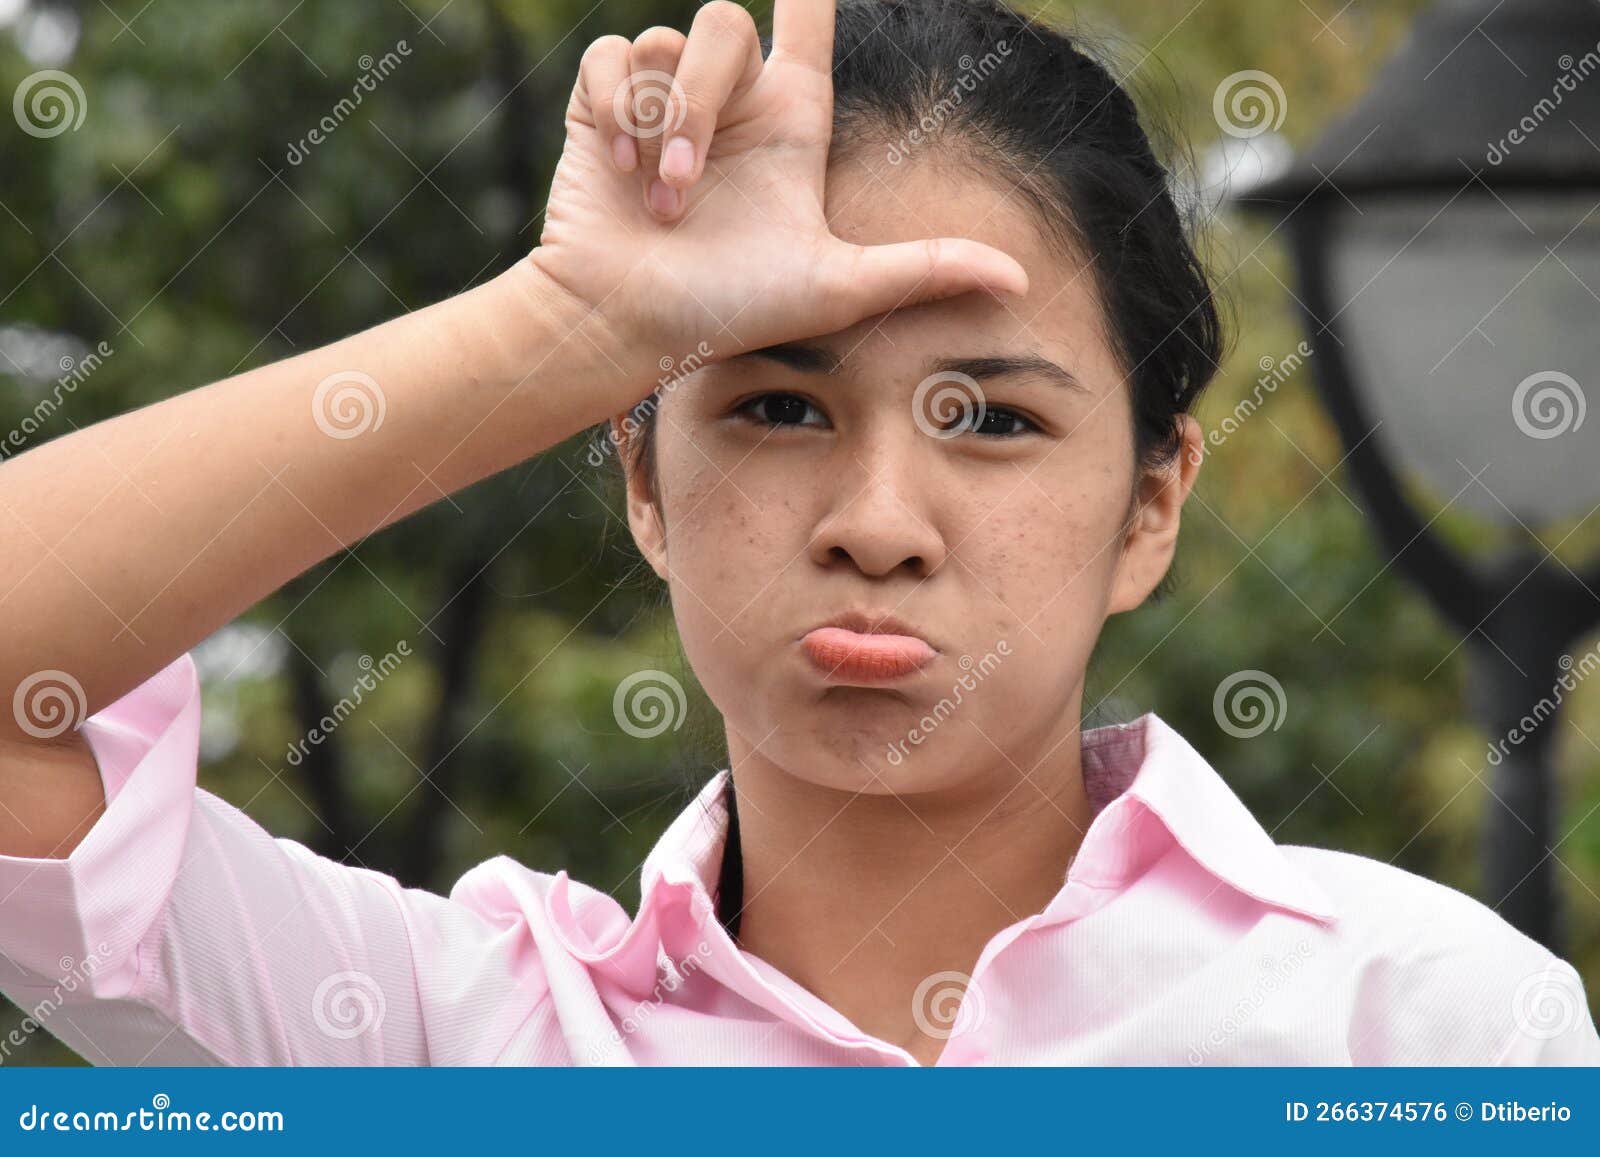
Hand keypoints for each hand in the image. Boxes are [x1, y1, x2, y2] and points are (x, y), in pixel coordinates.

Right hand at [526, 0, 1029, 419]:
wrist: (627, 324)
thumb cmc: (726, 309)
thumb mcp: (837, 286)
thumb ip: (925, 269)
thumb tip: (1023, 282)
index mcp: (789, 125)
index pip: (807, 23)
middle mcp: (732, 106)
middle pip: (724, 25)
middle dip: (702, 103)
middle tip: (686, 189)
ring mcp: (665, 106)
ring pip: (666, 42)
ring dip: (658, 122)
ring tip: (656, 199)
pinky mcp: (605, 111)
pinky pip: (612, 60)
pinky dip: (615, 109)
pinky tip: (621, 171)